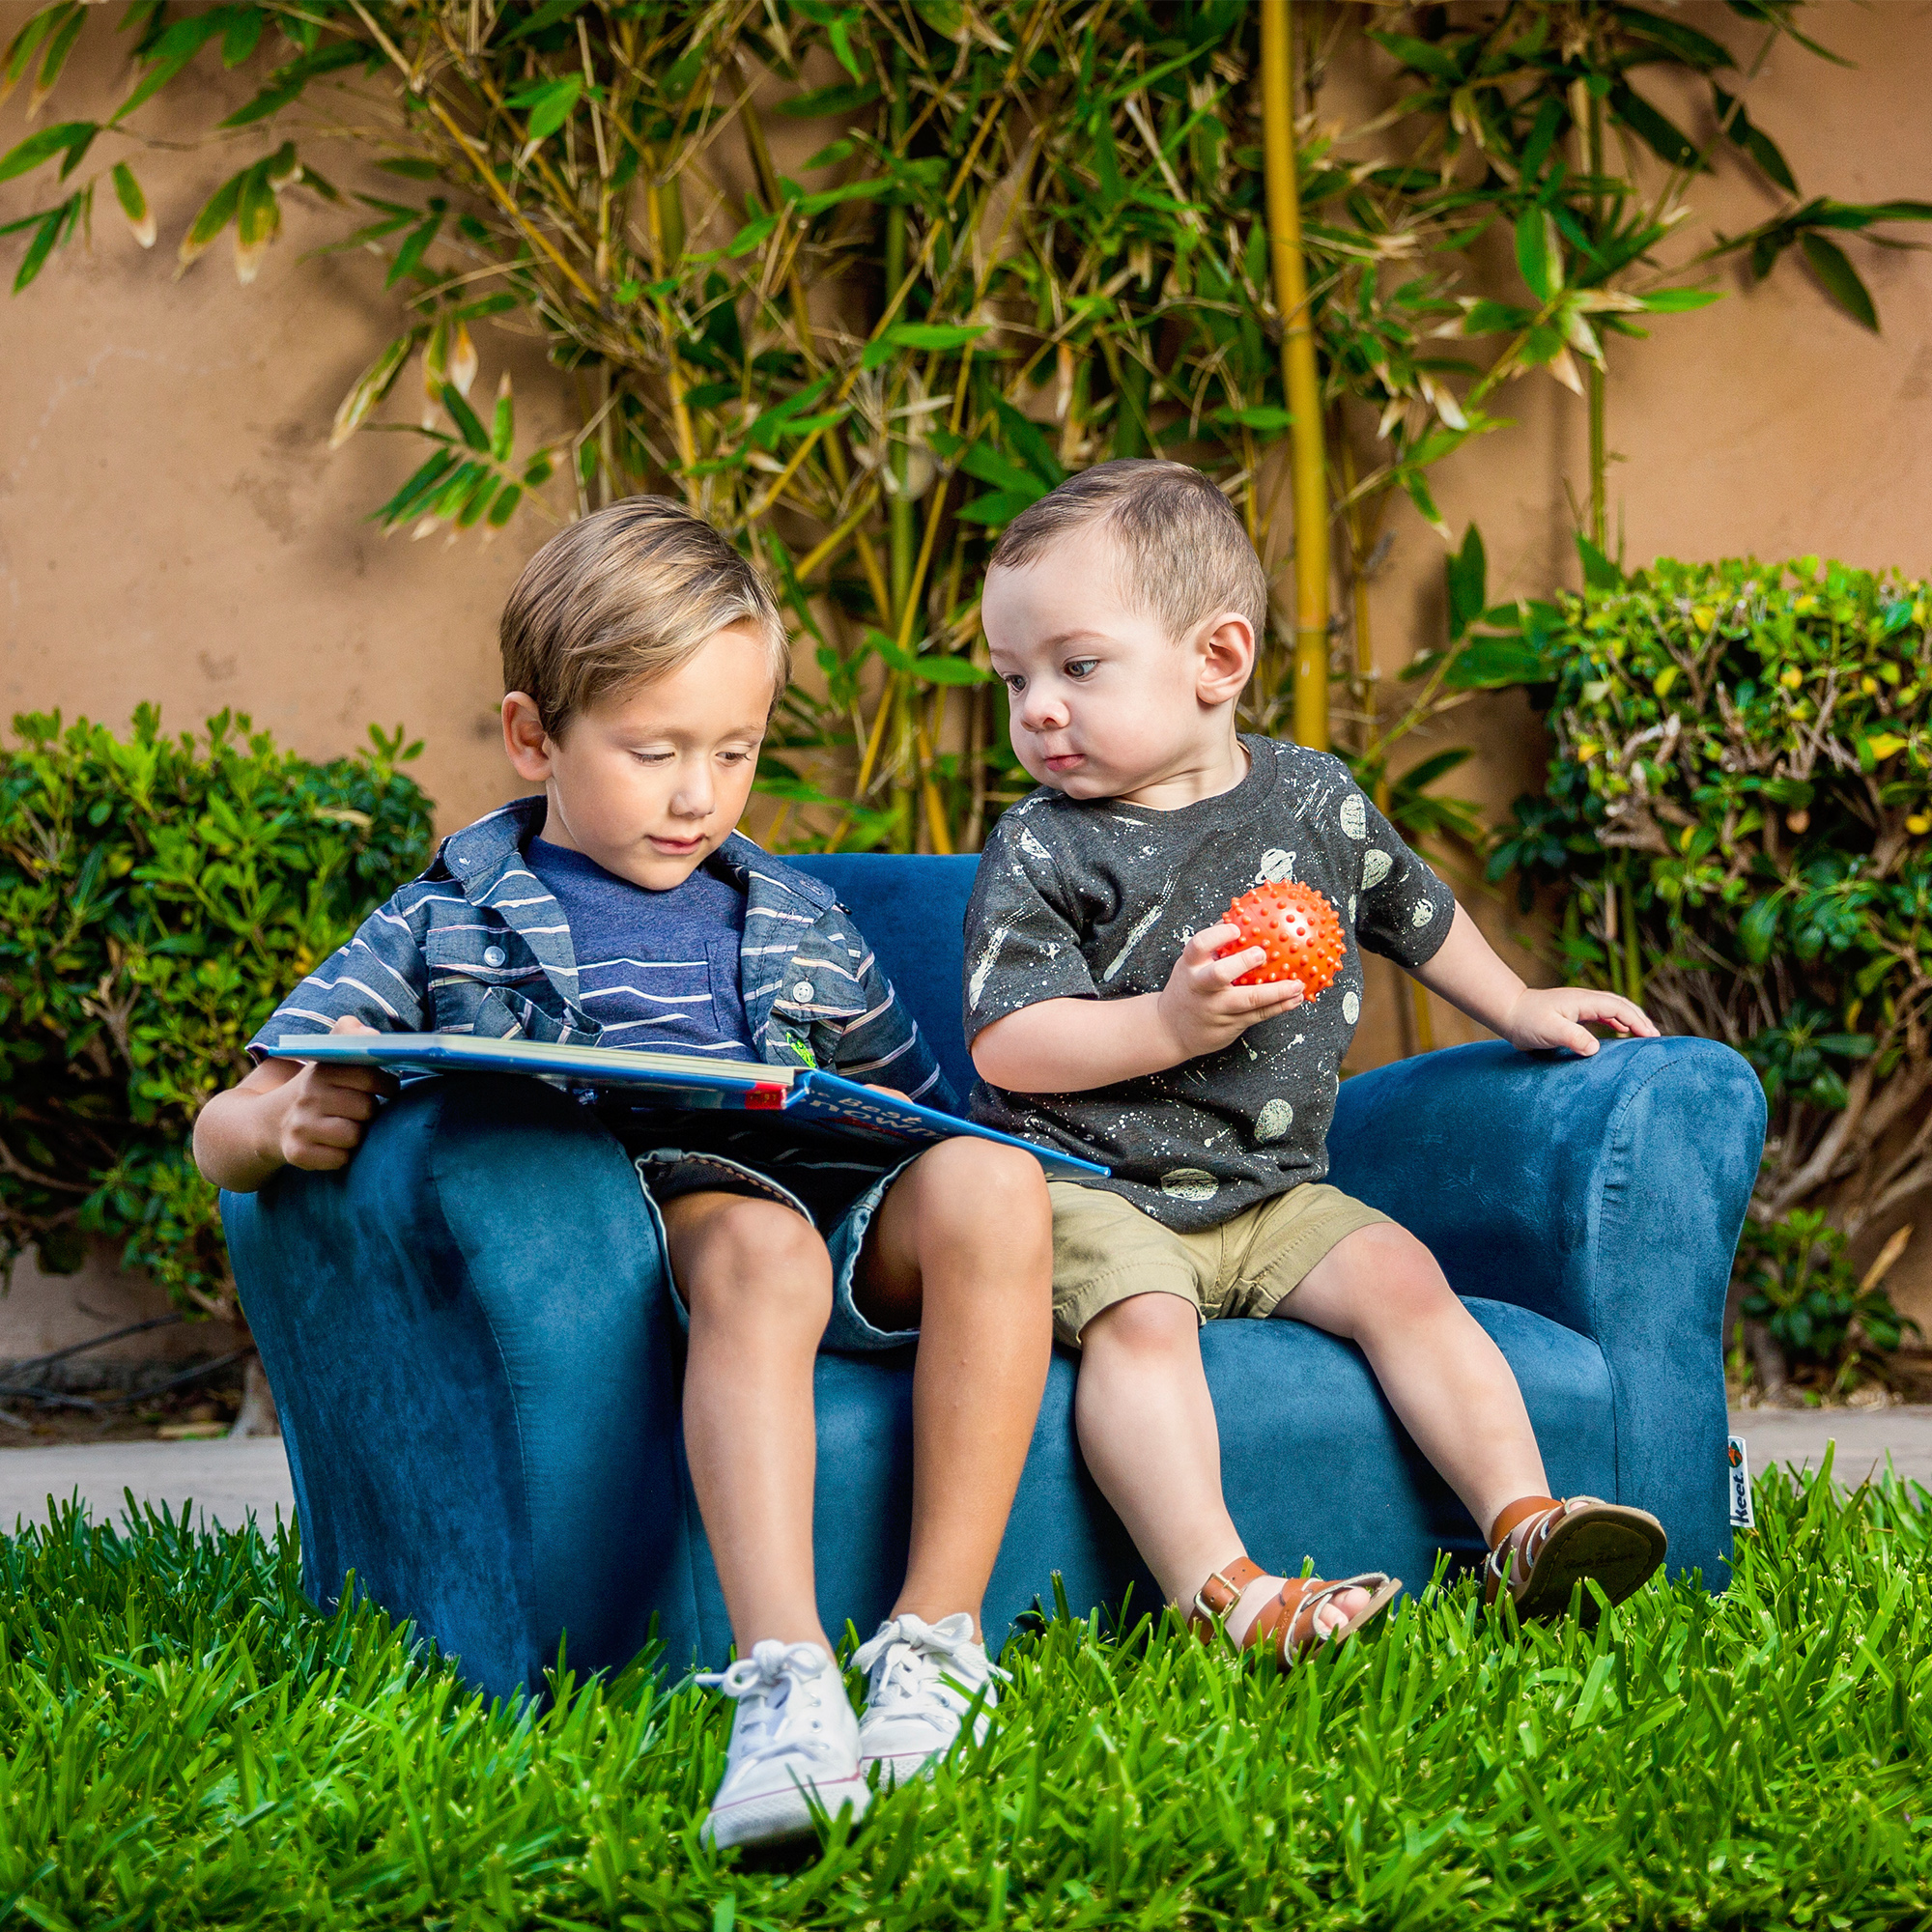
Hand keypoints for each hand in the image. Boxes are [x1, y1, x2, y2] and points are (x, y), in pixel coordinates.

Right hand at [275, 1016, 396, 1170]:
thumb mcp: (324, 1059)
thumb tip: (372, 1034)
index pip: (368, 1076)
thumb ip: (348, 1036)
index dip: (386, 1084)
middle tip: (360, 1110)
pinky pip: (341, 1159)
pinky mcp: (297, 1153)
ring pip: (354, 1135)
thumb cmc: (314, 1089)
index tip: (388, 1088)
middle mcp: (307, 1097)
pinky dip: (342, 1155)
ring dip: (357, 1134)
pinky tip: (332, 1145)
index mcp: (320, 1071)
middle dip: (370, 1111)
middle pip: (366, 1108)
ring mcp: (301, 1126)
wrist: (267, 1123)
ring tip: (346, 1126)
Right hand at [1155, 924, 1305, 1061]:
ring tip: (1298, 984)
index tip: (1235, 928)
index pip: (1199, 946)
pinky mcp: (1229, 1025)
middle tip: (1262, 955)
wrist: (1171, 1030)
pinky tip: (1295, 998)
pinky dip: (1280, 1006)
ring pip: (1249, 1000)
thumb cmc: (1188, 989)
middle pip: (1220, 975)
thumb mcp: (1191, 965)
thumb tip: (1240, 914)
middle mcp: (1201, 987)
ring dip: (1277, 992)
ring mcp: (1216, 1009)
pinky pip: (1259, 1015)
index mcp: (1191, 966)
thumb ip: (1212, 944)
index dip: (1217, 936)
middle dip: (1242, 963)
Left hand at [1501, 986, 1658, 1055]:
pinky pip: (1602, 1016)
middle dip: (1640, 1019)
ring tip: (1646, 1034)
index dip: (1637, 1021)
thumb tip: (1596, 1048)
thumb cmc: (1526, 1020)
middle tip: (1656, 1036)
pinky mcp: (1574, 1015)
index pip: (1618, 1008)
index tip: (1652, 1036)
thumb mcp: (1549, 1031)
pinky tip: (1621, 1032)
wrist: (1507, 1012)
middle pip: (1620, 1005)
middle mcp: (1584, 1000)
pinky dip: (1617, 1022)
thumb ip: (1573, 1038)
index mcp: (1583, 1001)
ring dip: (1630, 1020)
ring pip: (1613, 1010)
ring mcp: (1579, 1006)